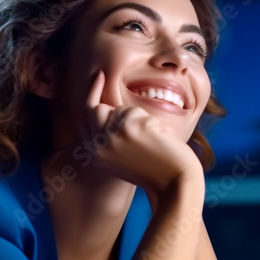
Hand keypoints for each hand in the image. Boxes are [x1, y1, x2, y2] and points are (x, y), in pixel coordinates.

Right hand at [83, 71, 203, 198]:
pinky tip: (158, 139)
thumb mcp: (126, 157)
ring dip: (138, 118)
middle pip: (95, 109)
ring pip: (119, 109)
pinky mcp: (127, 129)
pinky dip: (150, 122)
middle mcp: (98, 147)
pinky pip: (136, 112)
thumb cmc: (157, 170)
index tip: (98, 79)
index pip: (84, 122)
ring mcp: (111, 137)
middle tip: (102, 76)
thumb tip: (113, 111)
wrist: (175, 183)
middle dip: (103, 96)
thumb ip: (114, 137)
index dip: (90, 98)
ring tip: (151, 139)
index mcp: (96, 155)